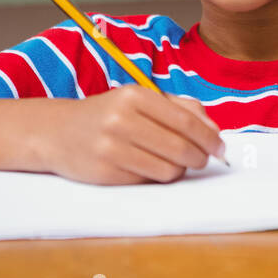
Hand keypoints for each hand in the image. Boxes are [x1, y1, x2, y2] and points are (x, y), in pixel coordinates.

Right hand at [42, 85, 225, 184]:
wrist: (57, 132)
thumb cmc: (108, 114)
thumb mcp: (141, 100)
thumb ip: (180, 108)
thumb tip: (213, 130)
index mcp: (134, 96)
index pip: (186, 121)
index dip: (209, 138)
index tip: (220, 147)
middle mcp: (121, 120)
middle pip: (180, 148)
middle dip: (200, 157)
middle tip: (203, 159)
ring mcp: (111, 148)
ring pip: (168, 170)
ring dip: (179, 170)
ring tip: (172, 162)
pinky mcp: (105, 173)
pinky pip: (147, 181)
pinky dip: (156, 177)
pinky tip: (147, 166)